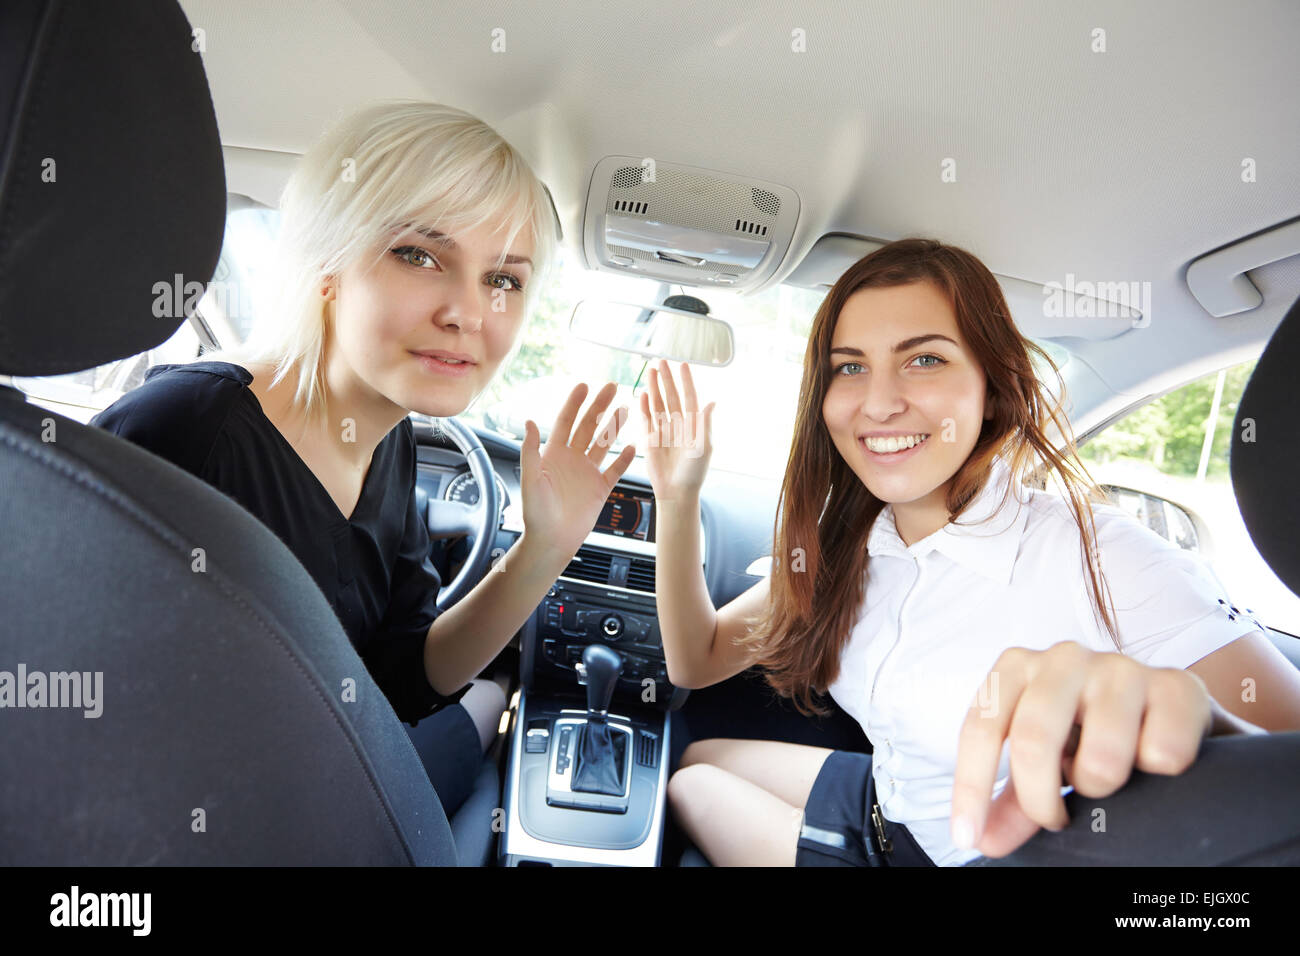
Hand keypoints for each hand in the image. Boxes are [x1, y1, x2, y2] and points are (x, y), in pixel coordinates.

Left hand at [519, 382, 635, 559]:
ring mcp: (587, 473)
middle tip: (612, 387)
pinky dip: (624, 459)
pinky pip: (615, 470)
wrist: (551, 541)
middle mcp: (571, 460)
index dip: (574, 403)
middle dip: (599, 406)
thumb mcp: (530, 478)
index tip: (584, 386)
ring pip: (603, 444)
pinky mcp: (600, 489)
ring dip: (613, 427)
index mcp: (553, 454)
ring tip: (625, 409)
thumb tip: (529, 422)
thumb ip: (530, 450)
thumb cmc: (535, 514)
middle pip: (588, 426)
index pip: (565, 421)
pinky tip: (633, 447)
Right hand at [638, 359, 715, 502]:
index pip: (689, 397)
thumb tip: (712, 402)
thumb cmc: (694, 473)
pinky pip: (647, 418)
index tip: (683, 364)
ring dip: (655, 388)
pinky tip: (643, 394)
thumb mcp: (704, 447)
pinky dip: (644, 406)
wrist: (677, 491)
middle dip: (667, 379)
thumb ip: (705, 424)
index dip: (686, 381)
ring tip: (651, 371)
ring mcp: (664, 431)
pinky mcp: (651, 439)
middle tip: (661, 361)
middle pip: (672, 396)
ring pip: (659, 404)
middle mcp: (679, 425)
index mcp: (693, 425)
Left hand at [950, 641, 1212, 857]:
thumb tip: (983, 839)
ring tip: (1107, 777)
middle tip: (1055, 821)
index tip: (967, 836)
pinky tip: (1152, 760)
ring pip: (1101, 754)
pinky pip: (1162, 754)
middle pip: (1034, 739)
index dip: (971, 786)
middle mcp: (1064, 658)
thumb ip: (1012, 801)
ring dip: (1101, 784)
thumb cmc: (1091, 733)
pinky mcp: (1178, 685)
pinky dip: (1155, 772)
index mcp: (1018, 668)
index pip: (982, 728)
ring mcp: (1121, 667)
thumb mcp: (1045, 761)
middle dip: (1039, 798)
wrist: (1173, 712)